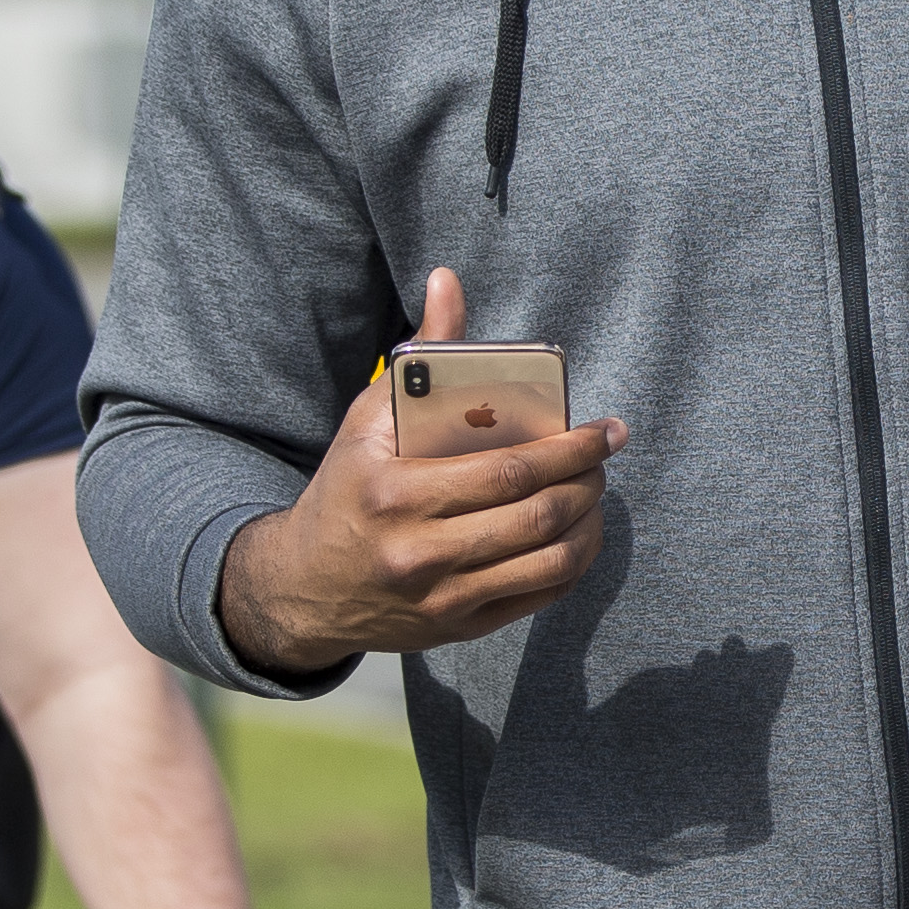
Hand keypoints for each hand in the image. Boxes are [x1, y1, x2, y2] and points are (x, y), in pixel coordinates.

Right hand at [217, 268, 623, 676]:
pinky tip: (580, 534)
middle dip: (589, 482)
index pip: (508, 471)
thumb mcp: (369, 420)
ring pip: (547, 562)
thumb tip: (447, 280)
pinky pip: (538, 596)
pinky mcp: (458, 628)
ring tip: (596, 493)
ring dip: (590, 524)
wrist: (302, 586)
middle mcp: (419, 551)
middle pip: (537, 516)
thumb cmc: (348, 487)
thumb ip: (419, 353)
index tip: (606, 429)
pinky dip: (572, 563)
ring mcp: (441, 597)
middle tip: (604, 457)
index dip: (571, 450)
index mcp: (397, 492)